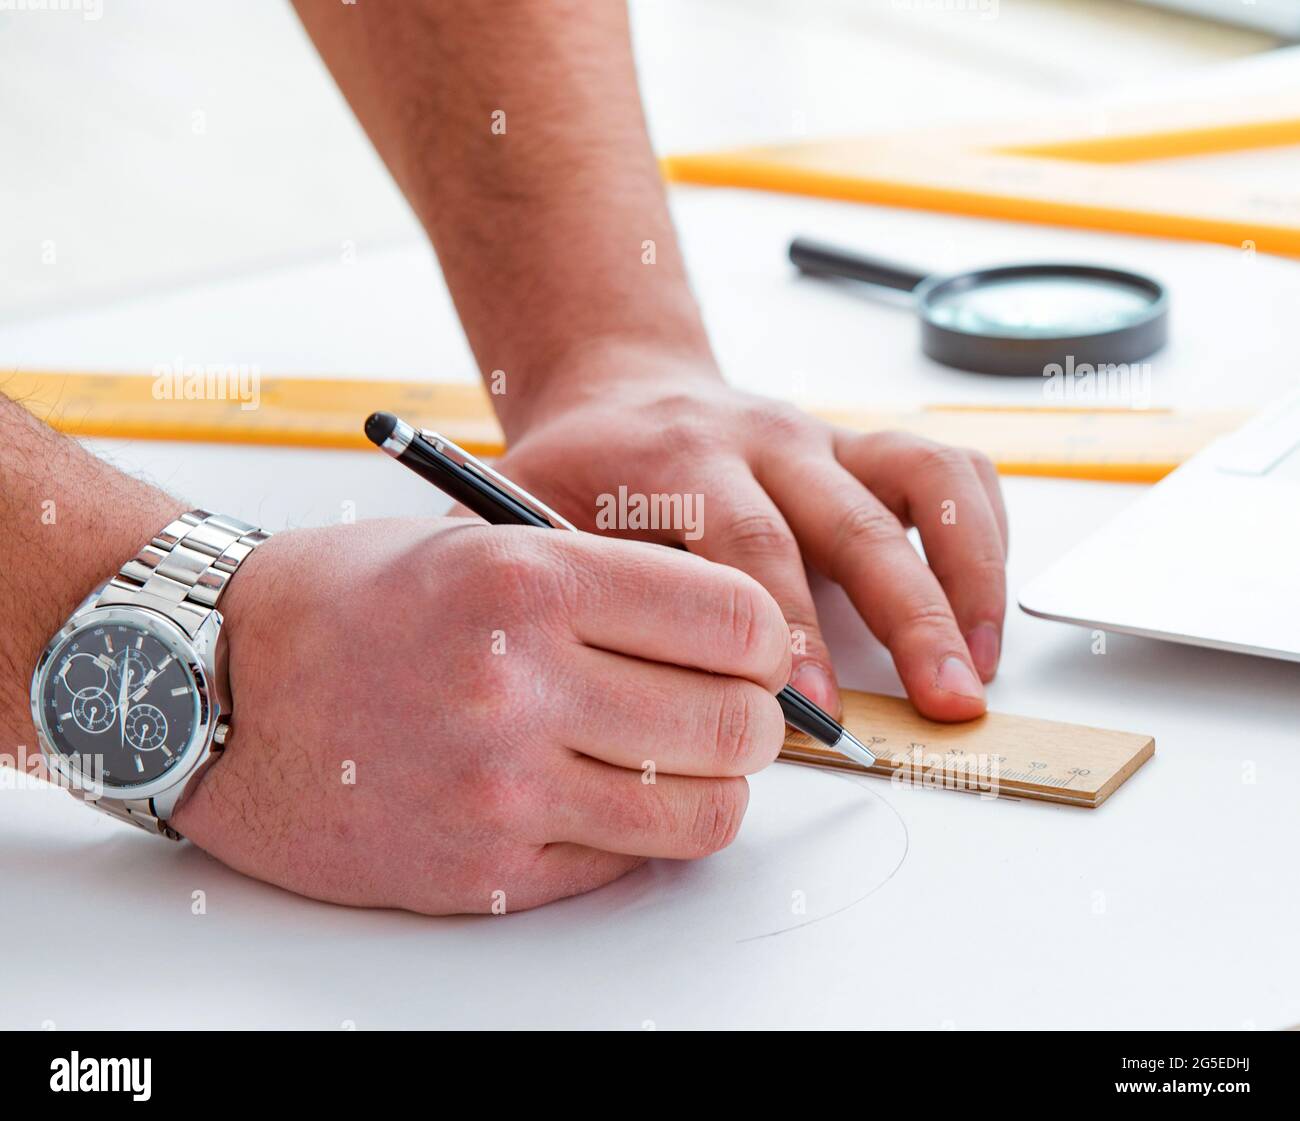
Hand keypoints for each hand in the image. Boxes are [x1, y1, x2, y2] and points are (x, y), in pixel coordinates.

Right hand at [172, 517, 790, 914]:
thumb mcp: (478, 545)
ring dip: (711, 788)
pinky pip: (621, 865)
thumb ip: (607, 587)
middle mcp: (520, 685)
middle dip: (753, 722)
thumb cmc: (344, 602)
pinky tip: (596, 795)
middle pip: (735, 726)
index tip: (750, 649)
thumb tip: (732, 644)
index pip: (734, 621)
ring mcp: (501, 790)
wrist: (209, 686)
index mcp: (529, 582)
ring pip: (701, 815)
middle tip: (730, 712)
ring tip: (676, 760)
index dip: (762, 640)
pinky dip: (633, 834)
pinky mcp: (481, 872)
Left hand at [492, 364, 1007, 721]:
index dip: (788, 629)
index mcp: (685, 457)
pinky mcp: (866, 446)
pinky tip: (986, 611)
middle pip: (857, 522)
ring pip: (928, 484)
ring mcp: (829, 438)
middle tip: (942, 703)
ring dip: (969, 578)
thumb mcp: (531, 510)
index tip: (811, 709)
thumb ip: (561, 579)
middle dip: (910, 619)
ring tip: (979, 668)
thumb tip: (600, 684)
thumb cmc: (579, 467)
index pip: (752, 545)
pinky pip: (953, 471)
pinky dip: (984, 537)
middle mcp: (770, 440)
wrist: (622, 388)